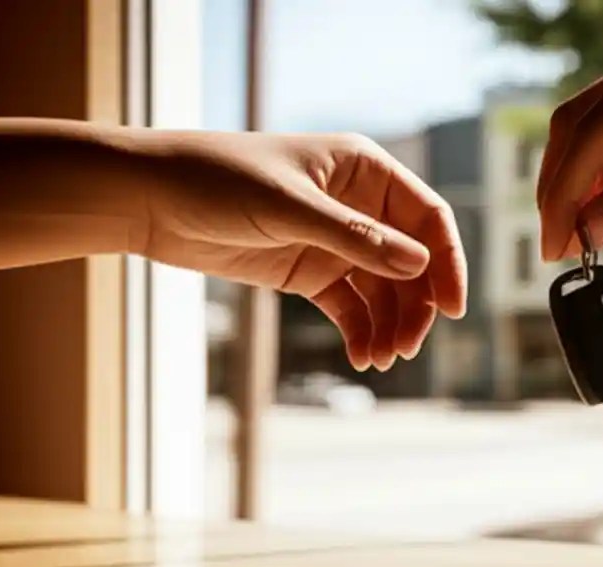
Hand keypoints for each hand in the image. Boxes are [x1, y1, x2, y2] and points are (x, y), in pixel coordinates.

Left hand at [142, 131, 466, 370]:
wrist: (150, 199)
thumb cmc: (218, 180)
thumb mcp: (290, 208)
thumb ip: (356, 238)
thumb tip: (421, 265)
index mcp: (364, 170)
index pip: (427, 218)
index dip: (447, 263)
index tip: (452, 309)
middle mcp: (357, 204)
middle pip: (411, 262)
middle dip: (415, 306)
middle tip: (406, 348)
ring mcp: (334, 240)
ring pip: (384, 290)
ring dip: (389, 326)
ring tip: (380, 360)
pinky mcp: (309, 270)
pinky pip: (350, 307)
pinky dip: (360, 332)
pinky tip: (361, 357)